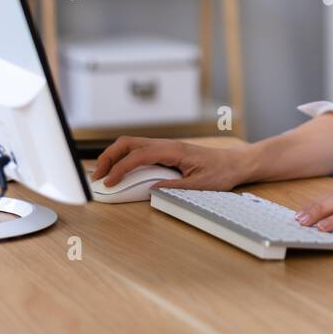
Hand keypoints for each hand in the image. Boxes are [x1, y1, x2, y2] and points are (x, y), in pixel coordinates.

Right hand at [91, 136, 252, 191]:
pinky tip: (120, 170)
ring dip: (114, 157)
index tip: (109, 182)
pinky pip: (140, 150)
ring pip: (132, 145)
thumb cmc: (222, 172)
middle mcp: (167, 144)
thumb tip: (151, 190)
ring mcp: (166, 146)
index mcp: (173, 150)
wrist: (236, 163)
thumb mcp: (199, 185)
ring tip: (103, 175)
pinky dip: (125, 158)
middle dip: (108, 158)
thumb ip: (174, 187)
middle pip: (128, 143)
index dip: (120, 169)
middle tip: (97, 177)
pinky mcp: (166, 151)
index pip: (138, 156)